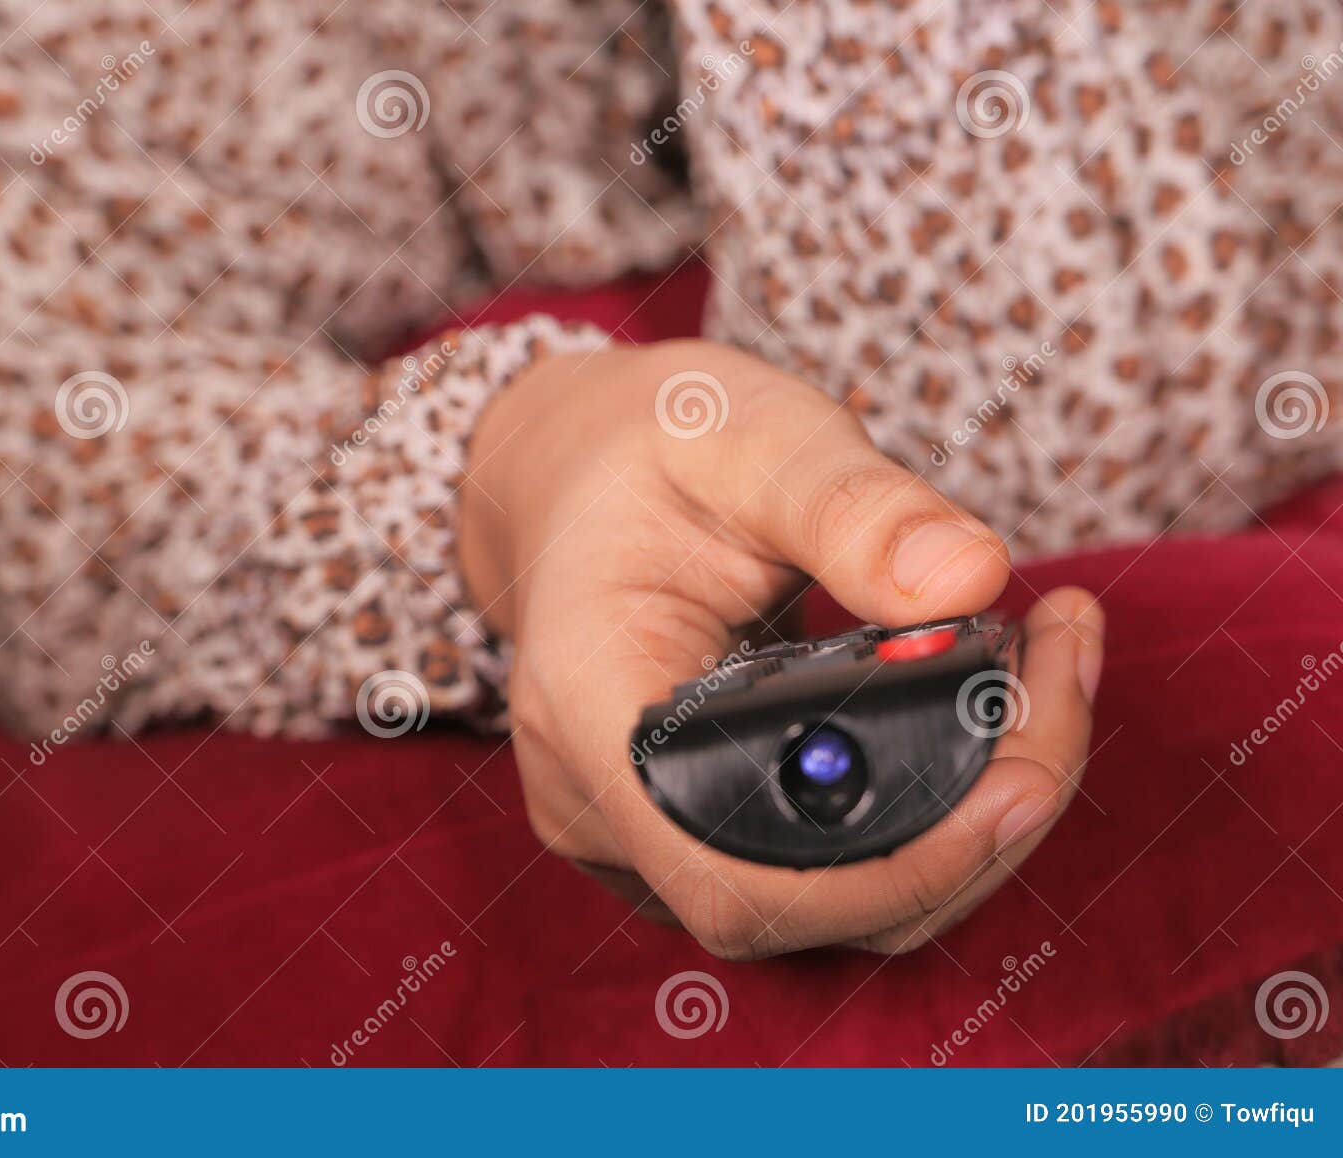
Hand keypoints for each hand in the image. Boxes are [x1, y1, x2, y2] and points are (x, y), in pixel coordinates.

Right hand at [459, 340, 1102, 958]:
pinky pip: (826, 869)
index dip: (896, 869)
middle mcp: (600, 799)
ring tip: (1043, 669)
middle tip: (1063, 671)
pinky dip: (930, 809)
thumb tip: (971, 577)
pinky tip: (986, 704)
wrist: (582, 470)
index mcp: (590, 705)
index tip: (1022, 778)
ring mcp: (641, 830)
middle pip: (813, 906)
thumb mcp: (748, 435)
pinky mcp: (692, 827)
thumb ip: (851, 505)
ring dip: (971, 819)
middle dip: (975, 825)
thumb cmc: (649, 447)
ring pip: (834, 904)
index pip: (738, 876)